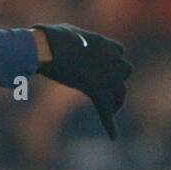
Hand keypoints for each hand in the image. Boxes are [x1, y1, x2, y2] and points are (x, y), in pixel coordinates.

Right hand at [33, 24, 132, 138]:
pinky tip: (113, 136)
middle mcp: (111, 59)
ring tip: (111, 109)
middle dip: (117, 78)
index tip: (103, 65)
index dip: (112, 59)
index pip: (119, 52)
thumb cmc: (49, 38)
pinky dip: (110, 124)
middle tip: (107, 87)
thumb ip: (75, 40)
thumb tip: (67, 40)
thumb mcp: (66, 33)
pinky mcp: (96, 90)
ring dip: (116, 99)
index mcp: (105, 43)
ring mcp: (106, 75)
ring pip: (120, 91)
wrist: (45, 48)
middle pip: (125, 71)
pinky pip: (106, 110)